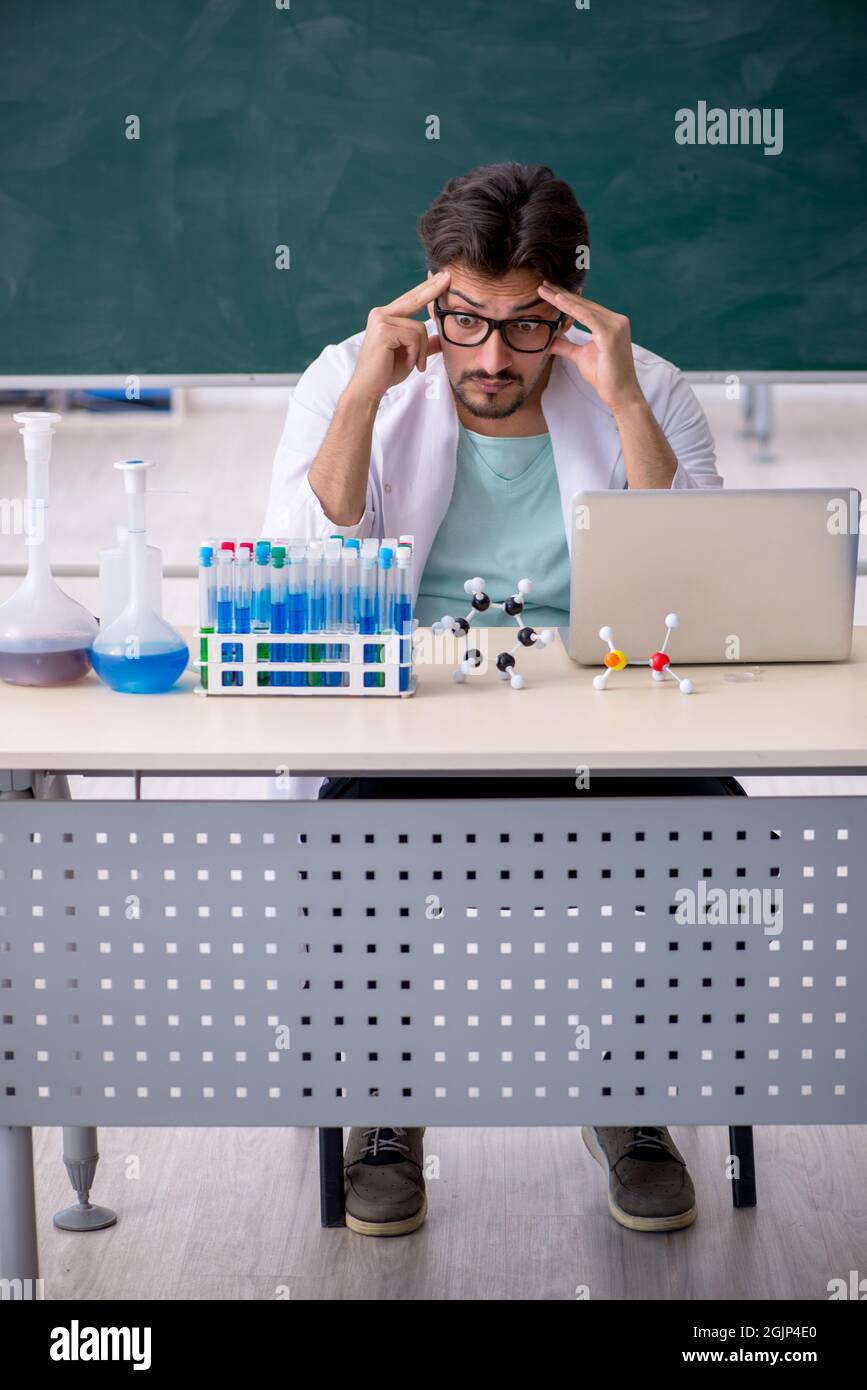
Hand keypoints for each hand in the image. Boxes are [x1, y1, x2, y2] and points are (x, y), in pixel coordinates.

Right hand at [346, 270, 448, 404]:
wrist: (368, 389)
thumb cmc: (386, 372)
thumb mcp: (411, 354)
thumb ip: (424, 344)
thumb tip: (440, 339)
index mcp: (386, 316)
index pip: (411, 299)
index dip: (427, 288)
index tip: (442, 277)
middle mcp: (381, 313)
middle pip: (415, 299)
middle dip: (433, 290)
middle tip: (448, 277)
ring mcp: (381, 320)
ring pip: (419, 328)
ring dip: (421, 350)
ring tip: (414, 364)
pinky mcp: (383, 331)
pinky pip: (413, 337)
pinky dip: (415, 353)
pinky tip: (408, 363)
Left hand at [538, 282, 644, 413]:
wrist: (620, 393)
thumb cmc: (605, 376)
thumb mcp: (581, 356)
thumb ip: (567, 346)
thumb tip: (551, 341)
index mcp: (611, 323)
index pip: (585, 308)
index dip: (566, 299)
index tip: (549, 291)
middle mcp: (616, 320)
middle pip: (584, 305)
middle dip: (561, 294)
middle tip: (543, 285)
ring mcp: (615, 325)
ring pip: (583, 308)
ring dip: (562, 298)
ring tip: (545, 290)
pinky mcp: (610, 333)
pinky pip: (587, 317)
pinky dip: (571, 308)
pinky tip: (558, 300)